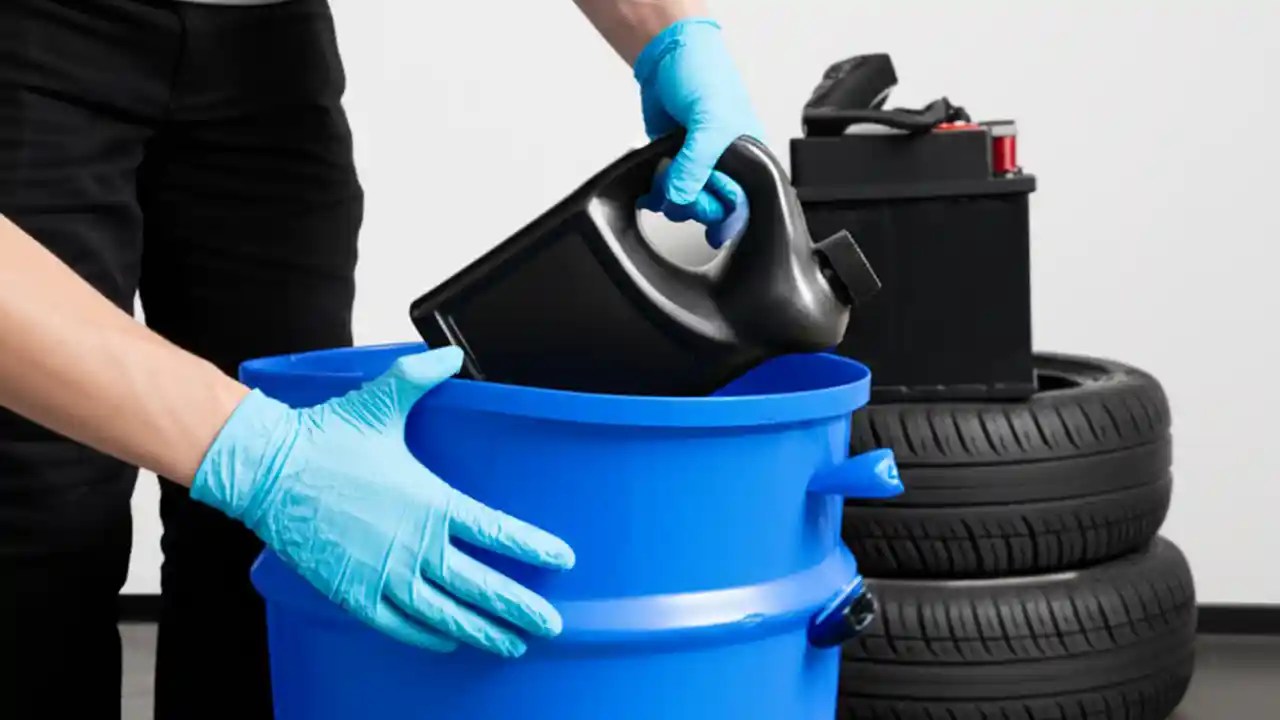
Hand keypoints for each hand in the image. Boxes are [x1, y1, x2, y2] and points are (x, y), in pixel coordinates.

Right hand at [190, 346, 573, 657]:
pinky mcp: (353, 594)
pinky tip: (448, 641)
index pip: (498, 531)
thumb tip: (451, 355)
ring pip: (446, 614)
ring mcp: (384, 574)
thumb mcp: (379, 402)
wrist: (267, 470)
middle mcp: (414, 545)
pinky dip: (428, 636)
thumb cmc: (324, 437)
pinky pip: (400, 625)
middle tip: (550, 624)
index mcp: (431, 502)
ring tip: (512, 644)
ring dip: (483, 631)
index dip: (533, 548)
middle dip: (521, 608)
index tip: (562, 560)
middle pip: (482, 586)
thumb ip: (420, 379)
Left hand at [634, 17, 765, 248]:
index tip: (706, 198)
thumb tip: (681, 196)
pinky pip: (666, 191)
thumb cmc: (704, 73)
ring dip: (671, 196)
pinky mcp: (673, 162)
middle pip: (712, 209)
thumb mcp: (709, 120)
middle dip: (693, 203)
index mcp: (750, 158)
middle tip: (683, 185)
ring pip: (687, 204)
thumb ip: (696, 163)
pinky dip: (657, 193)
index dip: (723, 210)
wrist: (668, 55)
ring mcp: (697, 165)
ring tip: (668, 172)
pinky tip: (653, 185)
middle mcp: (725, 166)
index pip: (742, 203)